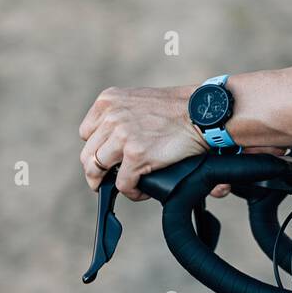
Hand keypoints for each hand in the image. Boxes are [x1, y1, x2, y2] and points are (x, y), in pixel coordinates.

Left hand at [79, 85, 206, 198]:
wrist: (204, 111)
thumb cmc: (180, 106)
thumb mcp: (141, 100)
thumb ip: (123, 116)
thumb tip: (114, 142)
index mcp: (108, 100)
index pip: (87, 133)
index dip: (98, 148)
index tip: (108, 157)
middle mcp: (111, 116)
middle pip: (88, 153)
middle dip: (97, 169)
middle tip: (109, 179)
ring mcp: (122, 136)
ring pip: (98, 170)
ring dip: (109, 182)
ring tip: (126, 185)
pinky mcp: (136, 155)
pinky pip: (122, 184)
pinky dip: (132, 192)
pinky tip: (142, 191)